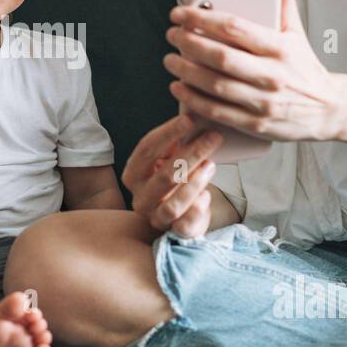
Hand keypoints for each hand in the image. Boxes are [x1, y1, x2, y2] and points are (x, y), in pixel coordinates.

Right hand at [121, 113, 222, 239]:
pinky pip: (185, 223)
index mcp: (133, 174)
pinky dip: (198, 208)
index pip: (146, 150)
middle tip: (213, 137)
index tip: (190, 119)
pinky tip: (207, 196)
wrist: (183, 215)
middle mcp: (139, 198)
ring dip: (195, 182)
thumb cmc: (176, 181)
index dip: (168, 133)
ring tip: (212, 164)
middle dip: (192, 153)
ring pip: (173, 203)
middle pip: (164, 174)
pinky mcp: (174, 233)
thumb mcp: (171, 159)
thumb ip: (175, 143)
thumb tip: (191, 114)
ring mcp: (155, 217)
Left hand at [165, 0, 343, 142]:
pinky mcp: (257, 124)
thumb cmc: (305, 67)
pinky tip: (179, 88)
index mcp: (281, 48)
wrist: (330, 110)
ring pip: (216, 85)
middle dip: (189, 44)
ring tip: (170, 60)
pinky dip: (194, 100)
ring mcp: (264, 102)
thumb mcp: (296, 32)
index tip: (180, 13)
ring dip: (187, 72)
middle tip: (172, 35)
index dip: (202, 18)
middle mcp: (273, 75)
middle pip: (221, 57)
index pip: (235, 27)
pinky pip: (218, 112)